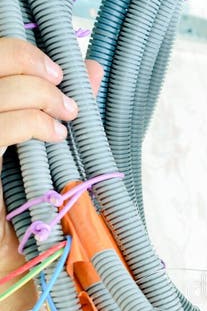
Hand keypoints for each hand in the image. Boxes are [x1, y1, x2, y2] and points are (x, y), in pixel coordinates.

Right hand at [0, 37, 102, 254]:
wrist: (6, 258)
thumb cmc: (23, 201)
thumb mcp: (43, 144)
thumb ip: (59, 103)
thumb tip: (93, 67)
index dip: (19, 51)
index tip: (55, 69)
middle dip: (28, 63)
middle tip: (61, 83)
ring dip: (39, 94)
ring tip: (65, 115)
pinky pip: (3, 126)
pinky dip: (34, 122)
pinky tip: (55, 135)